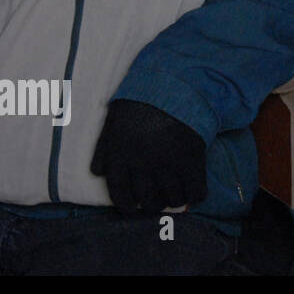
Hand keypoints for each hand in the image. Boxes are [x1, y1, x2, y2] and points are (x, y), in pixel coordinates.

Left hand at [91, 99, 207, 211]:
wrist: (175, 85)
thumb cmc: (142, 101)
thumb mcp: (113, 120)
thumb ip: (103, 148)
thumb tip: (98, 172)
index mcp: (121, 155)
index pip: (120, 193)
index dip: (127, 205)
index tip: (132, 208)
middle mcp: (142, 165)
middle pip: (148, 200)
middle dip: (152, 204)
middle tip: (156, 200)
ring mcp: (168, 164)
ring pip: (171, 198)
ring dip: (173, 199)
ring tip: (175, 194)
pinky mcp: (192, 160)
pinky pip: (195, 190)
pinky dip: (195, 195)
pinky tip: (194, 192)